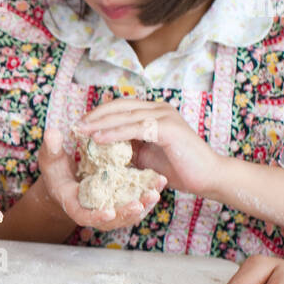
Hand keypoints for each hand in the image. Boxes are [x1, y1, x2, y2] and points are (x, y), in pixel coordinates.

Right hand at [38, 127, 164, 230]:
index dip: (97, 216)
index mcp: (75, 205)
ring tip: (155, 193)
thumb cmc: (56, 170)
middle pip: (112, 219)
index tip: (109, 212)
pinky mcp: (120, 200)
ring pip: (128, 213)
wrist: (65, 180)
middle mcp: (94, 211)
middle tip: (139, 204)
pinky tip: (158, 182)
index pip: (86, 216)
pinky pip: (135, 201)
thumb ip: (52, 149)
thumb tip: (53, 133)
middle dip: (127, 213)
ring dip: (143, 204)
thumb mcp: (51, 160)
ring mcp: (109, 207)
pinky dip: (147, 194)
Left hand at [74, 98, 222, 198]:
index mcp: (154, 112)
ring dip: (99, 123)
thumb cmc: (179, 168)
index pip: (121, 106)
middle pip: (119, 106)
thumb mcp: (147, 155)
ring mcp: (164, 116)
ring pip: (124, 115)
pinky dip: (114, 133)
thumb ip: (128, 147)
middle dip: (95, 115)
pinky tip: (97, 139)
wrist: (208, 177)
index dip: (99, 113)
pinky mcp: (167, 128)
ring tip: (80, 131)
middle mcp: (159, 109)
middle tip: (75, 125)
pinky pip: (134, 128)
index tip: (80, 124)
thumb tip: (103, 147)